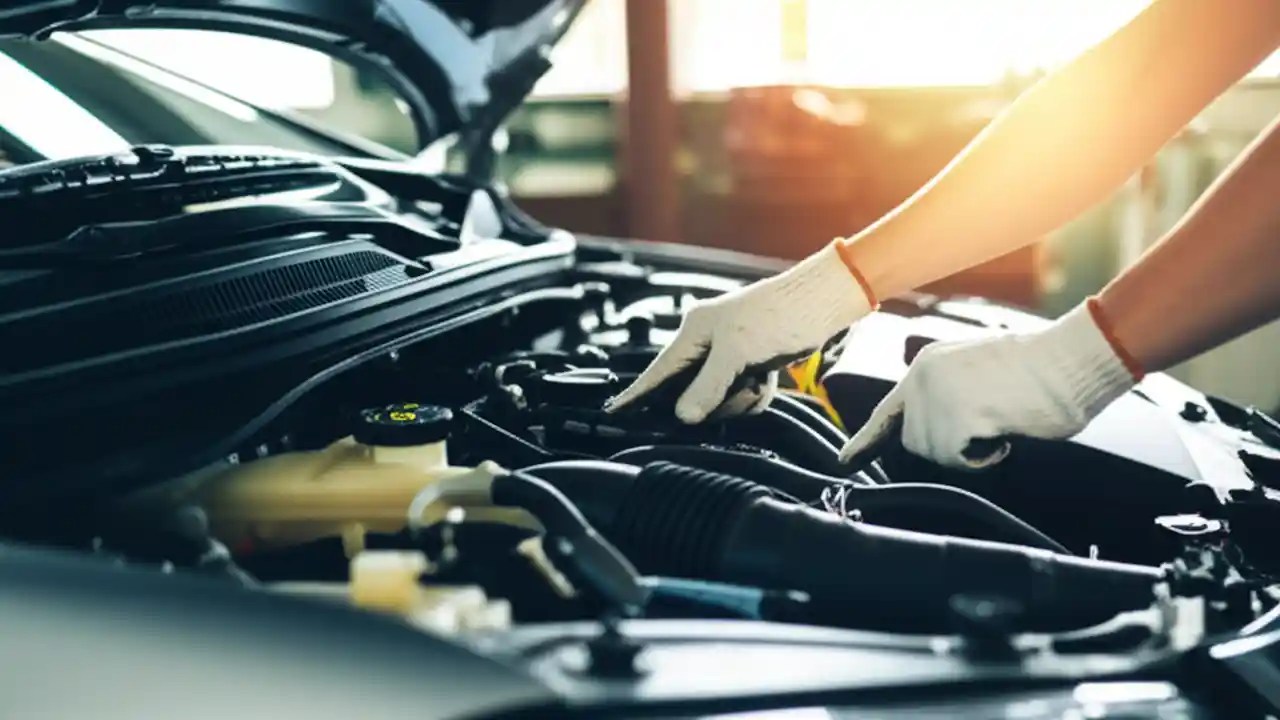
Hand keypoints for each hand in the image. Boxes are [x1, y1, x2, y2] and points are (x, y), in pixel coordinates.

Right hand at [606, 242, 874, 422]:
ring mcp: (730, 354)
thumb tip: (682, 415)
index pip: (658, 370)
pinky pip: (742, 394)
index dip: (639, 393)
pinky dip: (756, 394)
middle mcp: (707, 342)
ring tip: (758, 380)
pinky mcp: (750, 363)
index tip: (615, 410)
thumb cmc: (777, 317)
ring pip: (720, 398)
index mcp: (694, 332)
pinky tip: (768, 381)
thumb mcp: (737, 355)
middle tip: (738, 386)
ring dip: (741, 398)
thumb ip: (707, 387)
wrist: (821, 303)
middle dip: (716, 399)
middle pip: (692, 392)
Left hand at [839, 300, 1138, 468]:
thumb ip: (948, 396)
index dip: (867, 439)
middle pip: (915, 443)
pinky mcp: (954, 417)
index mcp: (926, 365)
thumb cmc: (1039, 371)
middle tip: (987, 426)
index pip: (889, 410)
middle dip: (947, 447)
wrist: (1069, 359)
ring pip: (934, 454)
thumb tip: (941, 429)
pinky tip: (1002, 433)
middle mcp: (921, 379)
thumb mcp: (977, 373)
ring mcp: (935, 397)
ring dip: (968, 451)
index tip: (846, 459)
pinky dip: (982, 458)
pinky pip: (957, 460)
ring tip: (998, 422)